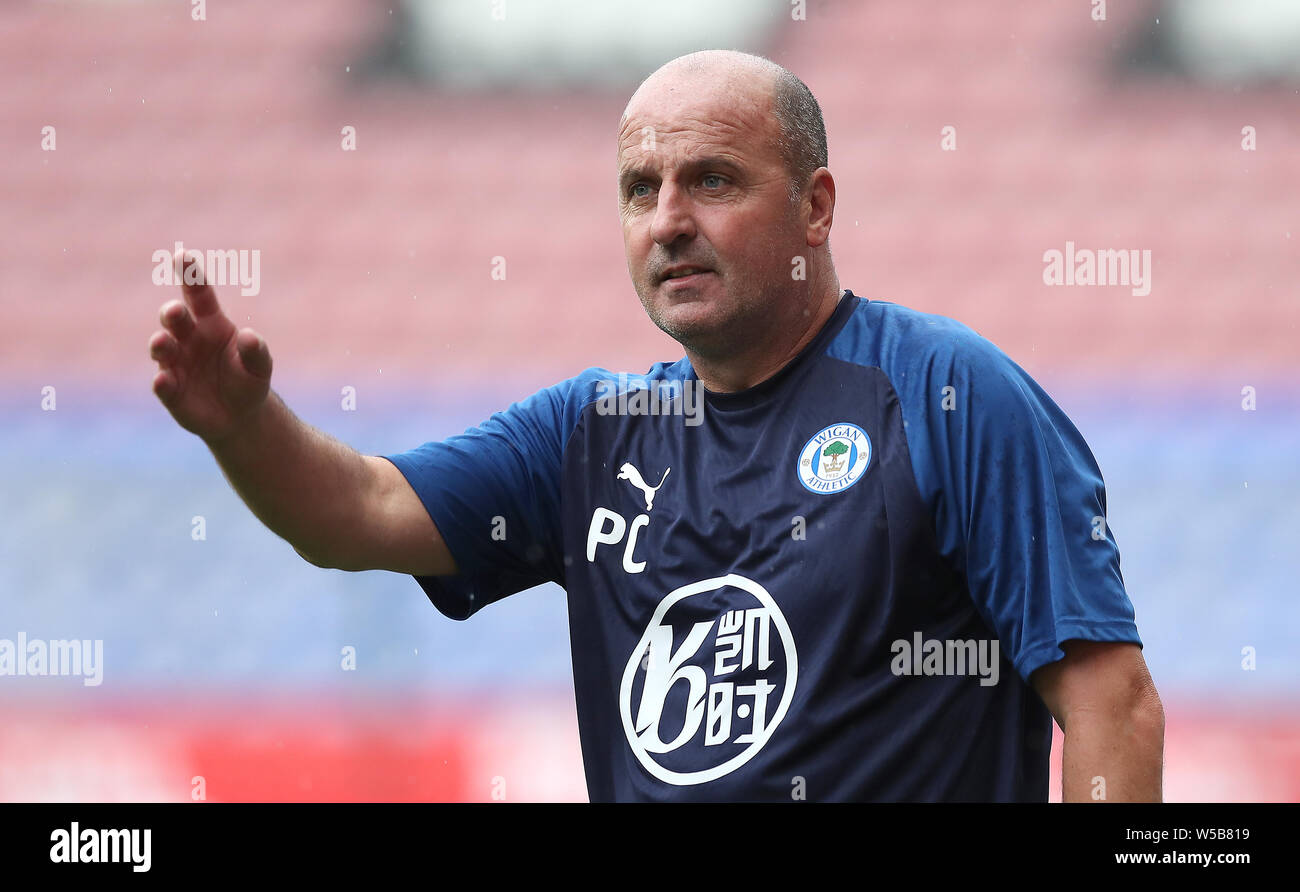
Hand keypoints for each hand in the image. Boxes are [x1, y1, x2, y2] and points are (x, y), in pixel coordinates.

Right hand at [149, 249, 272, 443]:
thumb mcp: (260, 366)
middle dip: (172, 313)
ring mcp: (175, 364)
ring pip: (162, 349)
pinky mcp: (170, 391)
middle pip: (175, 319)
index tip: (183, 257)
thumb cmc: (248, 380)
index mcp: (211, 324)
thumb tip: (249, 336)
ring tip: (162, 342)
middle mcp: (188, 339)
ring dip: (160, 344)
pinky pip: (163, 385)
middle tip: (175, 312)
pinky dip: (162, 382)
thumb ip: (256, 351)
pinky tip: (164, 380)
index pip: (198, 295)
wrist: (239, 417)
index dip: (191, 275)